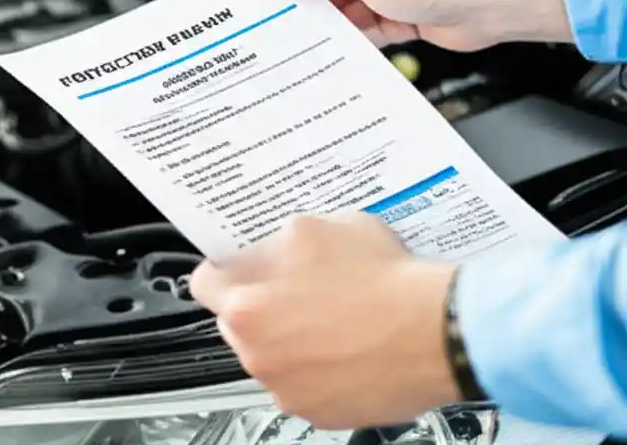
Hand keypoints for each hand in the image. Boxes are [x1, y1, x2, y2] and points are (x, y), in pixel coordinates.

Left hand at [189, 214, 459, 429]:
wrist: (438, 331)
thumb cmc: (384, 280)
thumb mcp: (314, 229)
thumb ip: (273, 241)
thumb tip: (259, 248)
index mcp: (246, 307)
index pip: (204, 285)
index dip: (224, 271)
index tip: (237, 269)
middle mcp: (257, 355)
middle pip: (239, 323)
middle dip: (262, 307)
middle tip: (300, 292)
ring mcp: (288, 389)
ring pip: (274, 357)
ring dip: (293, 342)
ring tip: (336, 321)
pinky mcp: (321, 414)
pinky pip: (307, 387)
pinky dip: (322, 372)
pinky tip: (351, 349)